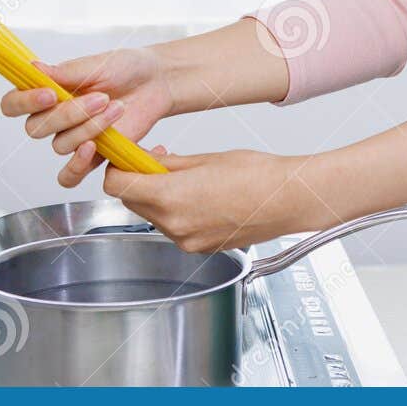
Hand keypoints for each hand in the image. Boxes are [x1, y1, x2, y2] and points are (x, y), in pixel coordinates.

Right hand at [0, 47, 176, 187]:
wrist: (156, 82)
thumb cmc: (125, 68)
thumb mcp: (96, 63)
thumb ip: (64, 72)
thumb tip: (32, 69)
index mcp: (47, 90)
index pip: (13, 104)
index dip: (24, 102)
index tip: (49, 94)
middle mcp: (54, 117)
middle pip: (36, 128)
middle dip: (69, 113)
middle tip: (101, 97)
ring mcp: (72, 137)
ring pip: (60, 145)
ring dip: (88, 128)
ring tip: (116, 108)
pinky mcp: (92, 155)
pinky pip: (70, 175)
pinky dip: (77, 165)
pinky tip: (93, 148)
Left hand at [102, 146, 320, 252]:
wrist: (289, 200)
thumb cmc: (257, 175)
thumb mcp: (205, 159)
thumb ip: (168, 164)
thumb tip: (144, 160)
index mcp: (170, 197)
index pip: (117, 186)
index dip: (117, 168)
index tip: (124, 157)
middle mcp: (174, 225)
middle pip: (132, 202)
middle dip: (138, 181)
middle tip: (156, 161)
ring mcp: (187, 241)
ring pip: (153, 216)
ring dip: (158, 197)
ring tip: (186, 178)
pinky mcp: (200, 248)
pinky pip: (174, 228)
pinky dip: (177, 211)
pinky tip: (200, 195)